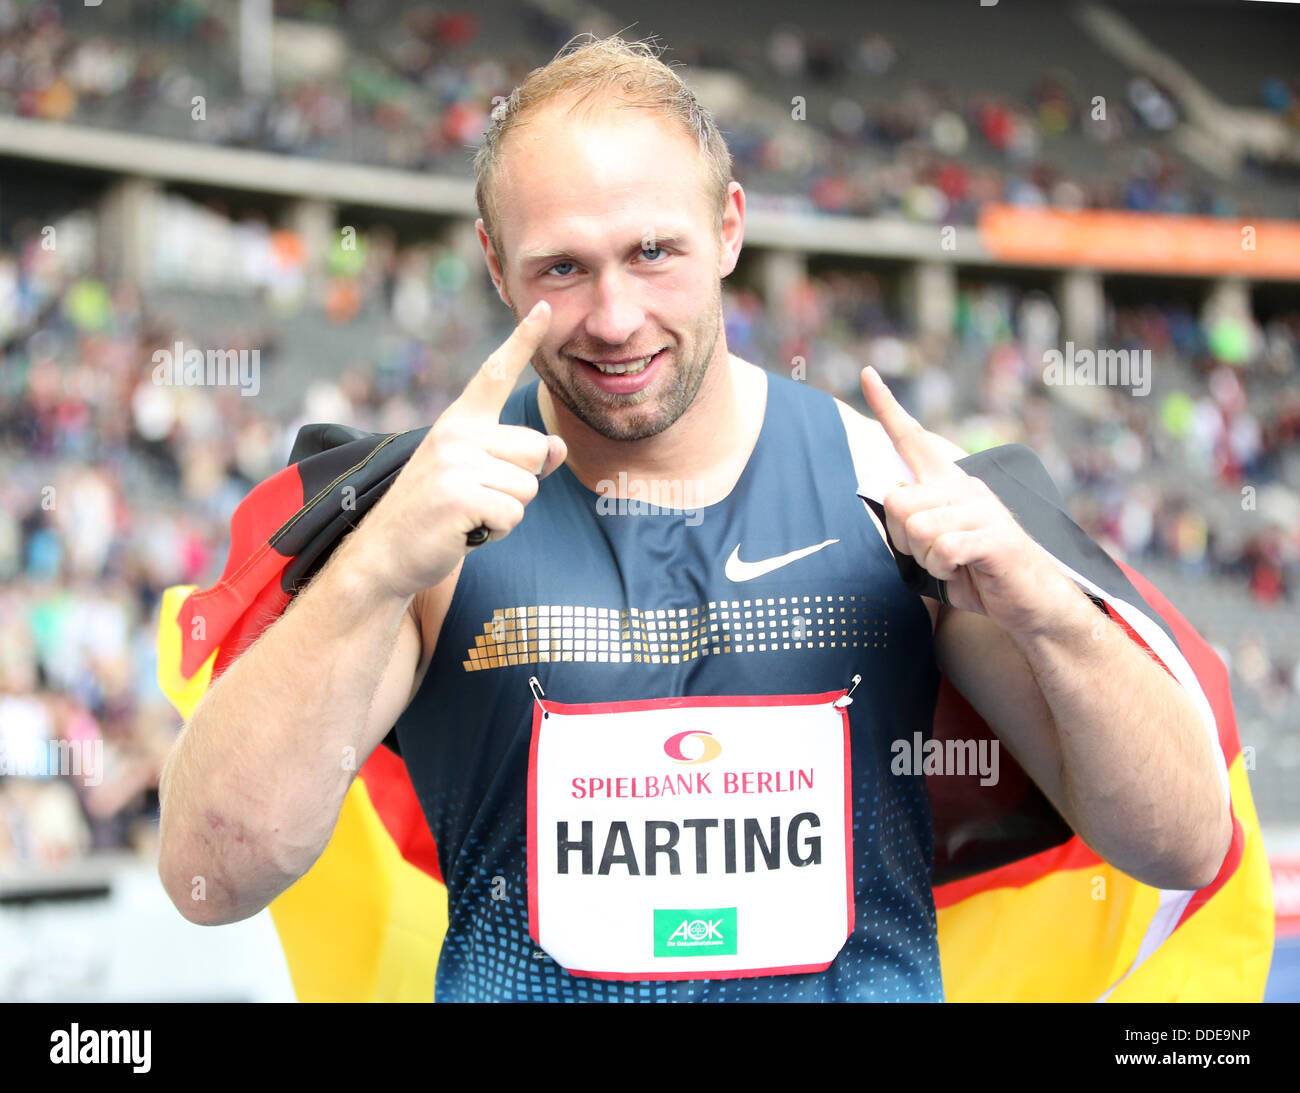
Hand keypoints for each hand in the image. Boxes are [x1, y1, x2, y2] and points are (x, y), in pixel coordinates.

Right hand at [351, 301, 567, 599]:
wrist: (384, 555)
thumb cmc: (437, 516)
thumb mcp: (478, 478)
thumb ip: (517, 459)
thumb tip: (557, 447)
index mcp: (459, 422)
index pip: (496, 373)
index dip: (524, 340)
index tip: (547, 309)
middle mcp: (455, 433)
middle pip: (534, 449)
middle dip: (519, 483)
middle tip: (477, 498)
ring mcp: (454, 463)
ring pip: (528, 487)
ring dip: (508, 512)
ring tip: (468, 515)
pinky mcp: (458, 496)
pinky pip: (513, 515)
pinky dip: (497, 532)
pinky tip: (466, 531)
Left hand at [861, 365, 1074, 636]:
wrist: (1030, 602)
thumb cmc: (975, 573)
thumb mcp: (935, 543)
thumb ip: (912, 519)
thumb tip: (892, 495)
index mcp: (949, 483)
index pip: (913, 438)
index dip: (887, 407)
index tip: (867, 372)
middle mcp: (965, 487)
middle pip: (897, 500)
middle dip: (903, 538)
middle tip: (933, 553)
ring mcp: (982, 509)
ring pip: (916, 527)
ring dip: (925, 557)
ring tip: (951, 562)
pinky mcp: (995, 536)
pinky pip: (942, 549)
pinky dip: (944, 568)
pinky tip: (964, 569)